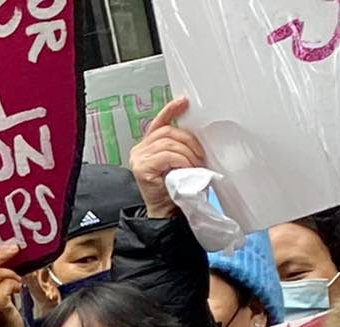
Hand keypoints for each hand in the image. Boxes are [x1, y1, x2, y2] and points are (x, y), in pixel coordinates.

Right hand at [128, 97, 205, 219]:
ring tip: (195, 164)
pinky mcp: (142, 168)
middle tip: (200, 155)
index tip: (183, 102)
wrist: (165, 212)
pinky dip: (181, 160)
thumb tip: (195, 132)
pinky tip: (187, 168)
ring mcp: (138, 159)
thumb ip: (178, 147)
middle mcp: (139, 151)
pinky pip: (167, 155)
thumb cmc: (172, 189)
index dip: (170, 111)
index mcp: (146, 147)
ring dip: (187, 152)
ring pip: (169, 143)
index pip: (158, 124)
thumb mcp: (176, 162)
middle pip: (167, 132)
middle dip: (188, 141)